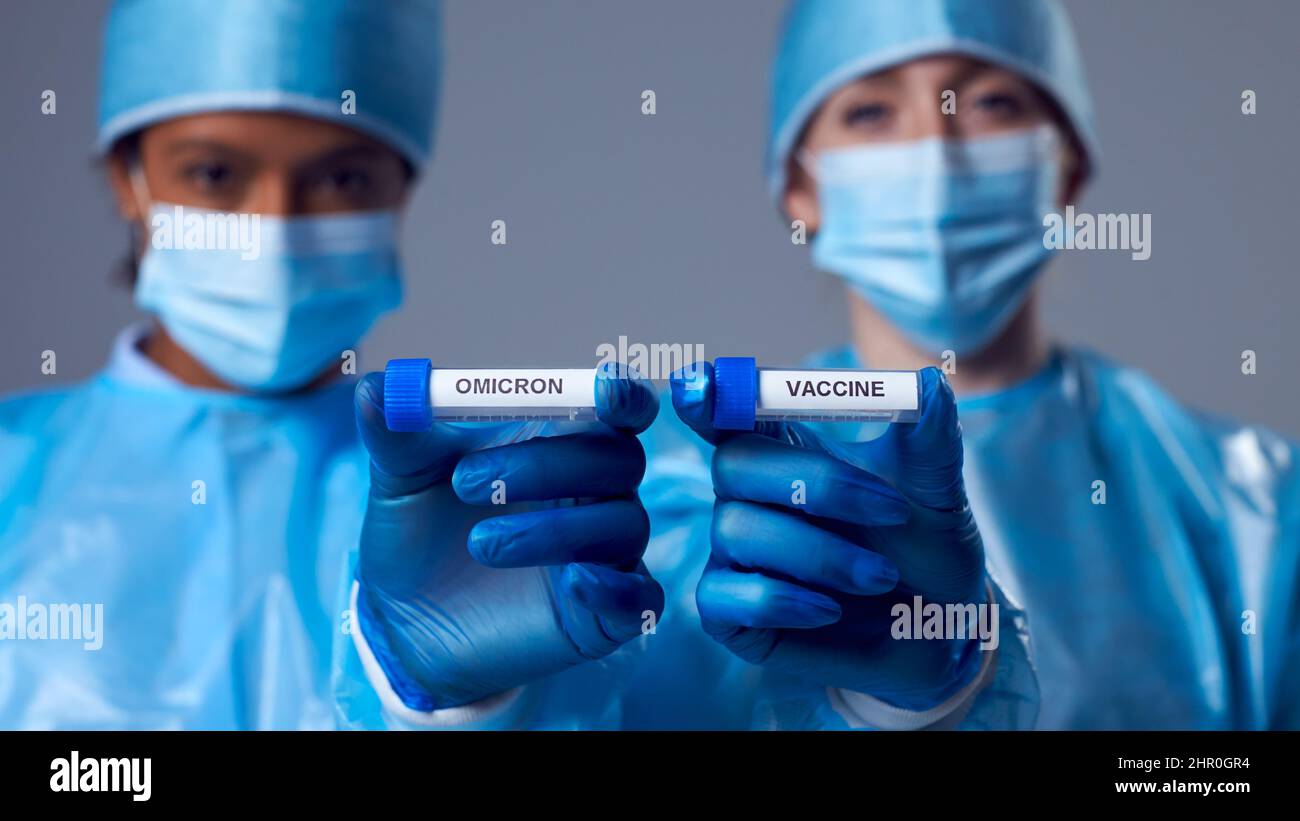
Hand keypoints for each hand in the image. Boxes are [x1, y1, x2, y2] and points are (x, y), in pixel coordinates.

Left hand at [354, 364, 663, 710]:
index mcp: (561, 440)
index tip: (604, 390)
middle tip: (465, 482)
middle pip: (618, 458)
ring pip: (622, 523)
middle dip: (548, 463)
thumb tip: (376, 387)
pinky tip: (574, 584)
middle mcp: (596, 490)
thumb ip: (397, 432)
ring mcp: (605, 552)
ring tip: (479, 545)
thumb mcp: (400, 479)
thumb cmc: (418, 534)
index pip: (618, 405)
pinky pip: (640, 596)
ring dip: (554, 529)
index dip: (622, 394)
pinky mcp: (606, 613)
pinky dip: (615, 587)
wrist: (406, 625)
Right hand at [670, 364, 986, 709]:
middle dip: (819, 485)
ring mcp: (734, 555)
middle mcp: (747, 496)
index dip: (707, 396)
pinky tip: (831, 610)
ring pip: (738, 531)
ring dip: (821, 555)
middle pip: (734, 464)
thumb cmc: (924, 544)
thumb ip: (927, 434)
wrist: (939, 626)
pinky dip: (781, 600)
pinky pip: (724, 596)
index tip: (698, 385)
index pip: (730, 411)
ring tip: (883, 577)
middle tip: (895, 512)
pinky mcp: (728, 615)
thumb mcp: (934, 488)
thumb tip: (928, 381)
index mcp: (784, 448)